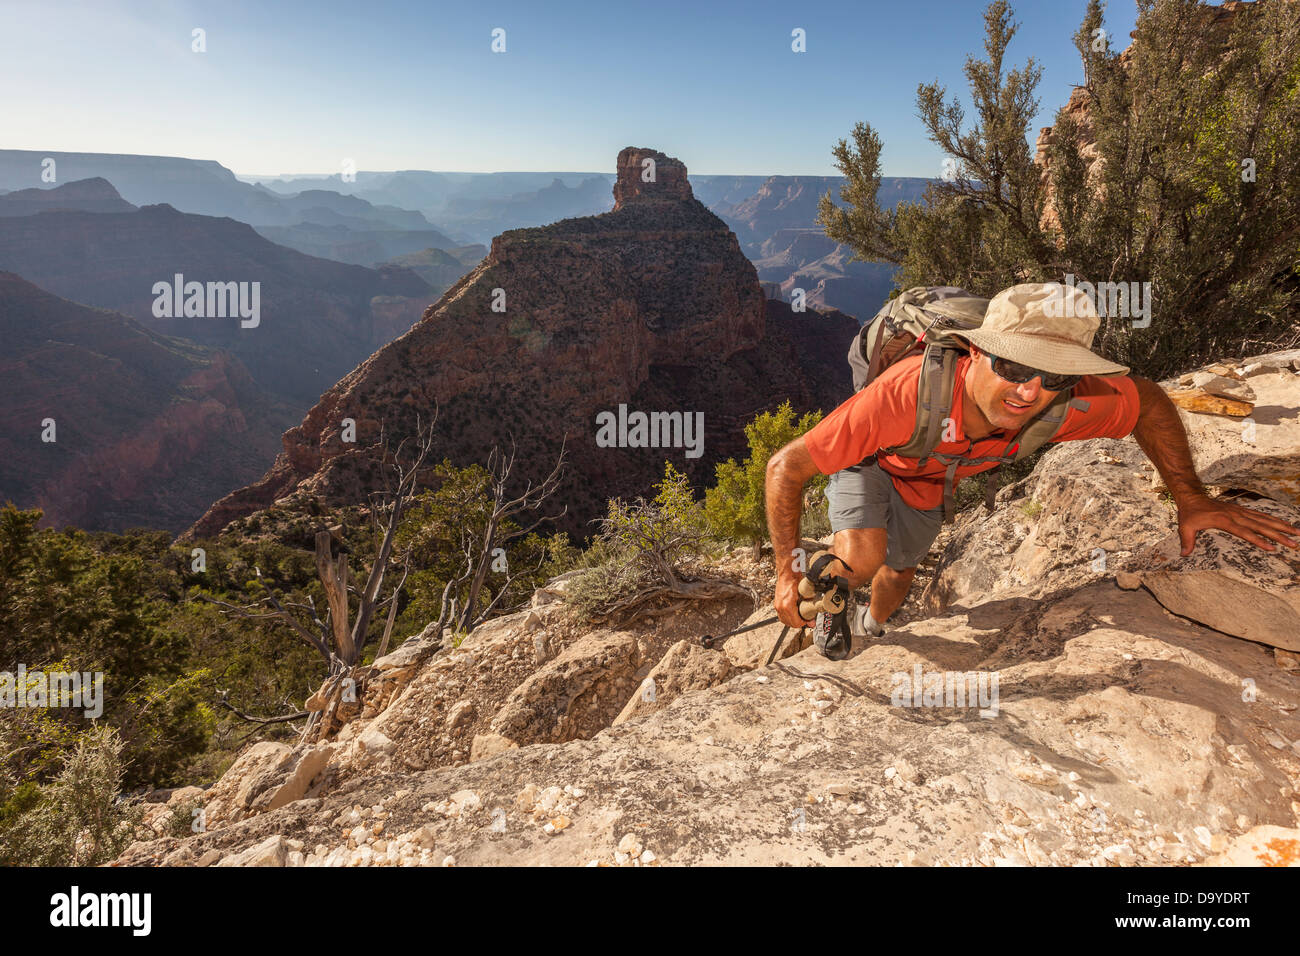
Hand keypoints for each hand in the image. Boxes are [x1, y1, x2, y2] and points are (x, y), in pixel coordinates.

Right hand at [775, 573, 814, 629]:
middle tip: (805, 618)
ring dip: (792, 621)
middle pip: (790, 623)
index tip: (807, 620)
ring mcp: (777, 606)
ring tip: (799, 616)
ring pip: (785, 621)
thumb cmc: (795, 581)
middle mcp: (780, 607)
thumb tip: (811, 622)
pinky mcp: (776, 604)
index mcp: (787, 605)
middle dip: (798, 622)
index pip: (796, 623)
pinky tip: (793, 614)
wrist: (787, 574)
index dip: (803, 623)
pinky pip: (781, 616)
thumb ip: (809, 610)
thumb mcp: (805, 596)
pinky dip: (787, 617)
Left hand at [1177, 495, 1299, 554]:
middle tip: (1294, 544)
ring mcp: (1240, 511)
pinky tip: (1284, 523)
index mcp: (1225, 521)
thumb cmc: (1190, 513)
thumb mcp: (1185, 526)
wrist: (1192, 496)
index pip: (1245, 532)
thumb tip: (1184, 554)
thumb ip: (1187, 540)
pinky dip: (1273, 519)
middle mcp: (1236, 515)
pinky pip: (1261, 514)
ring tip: (1297, 532)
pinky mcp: (1242, 509)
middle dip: (1279, 535)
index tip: (1272, 548)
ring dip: (1281, 526)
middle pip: (1261, 526)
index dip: (1259, 540)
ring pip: (1265, 519)